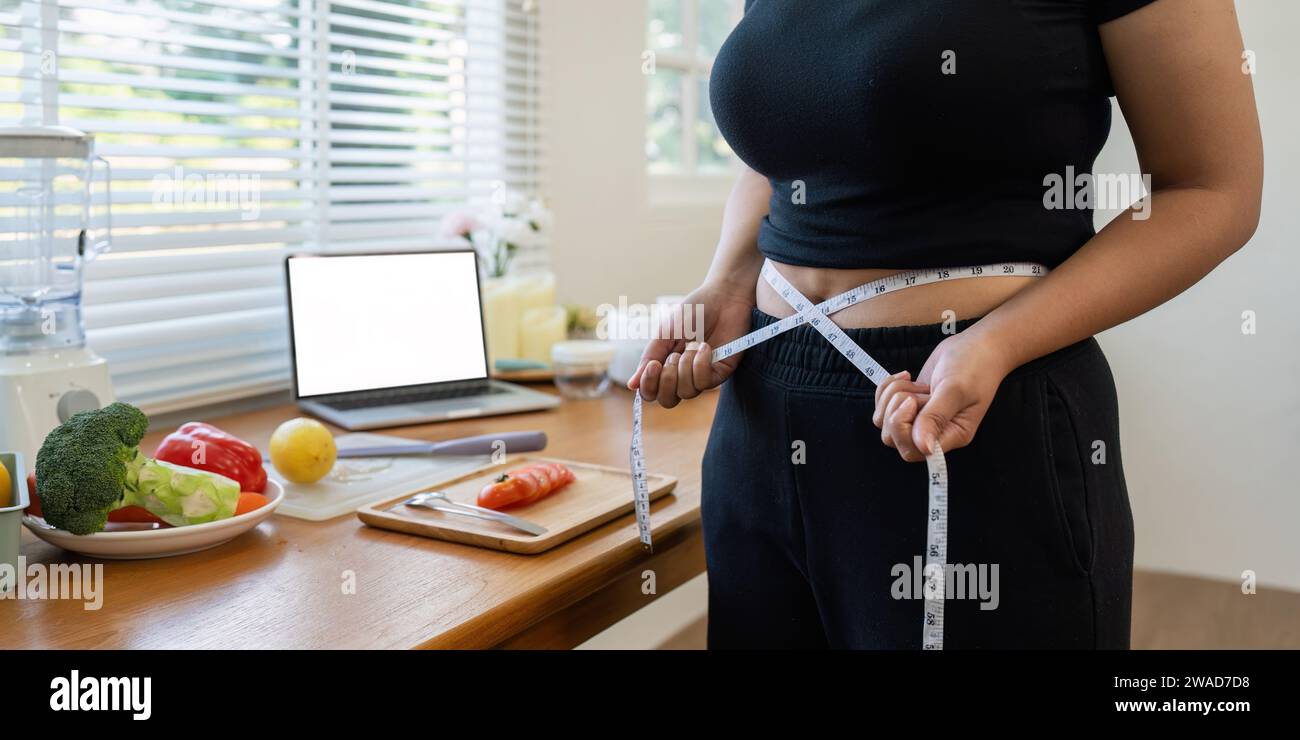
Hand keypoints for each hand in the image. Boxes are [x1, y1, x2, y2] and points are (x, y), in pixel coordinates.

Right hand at [626, 281, 753, 407]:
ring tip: (692, 345)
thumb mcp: (665, 333)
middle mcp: (683, 375)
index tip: (653, 366)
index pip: (652, 392)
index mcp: (666, 366)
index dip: (649, 386)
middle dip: (667, 380)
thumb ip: (649, 358)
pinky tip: (704, 347)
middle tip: (673, 356)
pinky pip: (705, 382)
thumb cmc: (693, 312)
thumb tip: (632, 385)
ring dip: (685, 367)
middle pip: (668, 400)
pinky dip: (701, 364)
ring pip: (687, 392)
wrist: (722, 296)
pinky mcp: (721, 371)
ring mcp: (702, 374)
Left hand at [873, 327, 1013, 461]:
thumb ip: (935, 417)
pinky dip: (887, 388)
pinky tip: (907, 376)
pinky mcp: (909, 404)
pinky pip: (883, 405)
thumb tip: (923, 448)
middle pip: (892, 438)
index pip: (913, 451)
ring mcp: (919, 418)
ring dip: (892, 397)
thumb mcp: (954, 390)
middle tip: (919, 392)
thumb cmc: (973, 367)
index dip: (902, 428)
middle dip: (895, 410)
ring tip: (916, 385)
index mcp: (951, 435)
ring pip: (884, 421)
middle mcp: (934, 432)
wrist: (976, 345)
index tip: (913, 402)